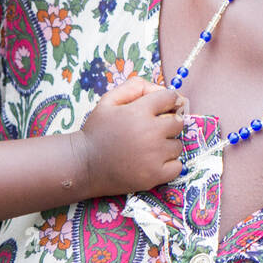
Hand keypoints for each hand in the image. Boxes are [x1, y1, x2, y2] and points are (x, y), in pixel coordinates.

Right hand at [76, 77, 186, 196]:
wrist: (84, 165)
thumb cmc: (97, 131)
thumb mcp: (108, 100)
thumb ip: (133, 87)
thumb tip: (160, 89)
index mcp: (139, 111)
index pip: (170, 97)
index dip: (166, 101)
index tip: (161, 108)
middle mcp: (150, 132)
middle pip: (178, 121)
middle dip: (169, 122)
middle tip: (153, 129)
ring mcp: (154, 156)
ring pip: (178, 145)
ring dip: (168, 144)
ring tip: (150, 147)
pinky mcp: (154, 176)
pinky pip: (177, 166)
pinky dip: (169, 164)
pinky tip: (154, 162)